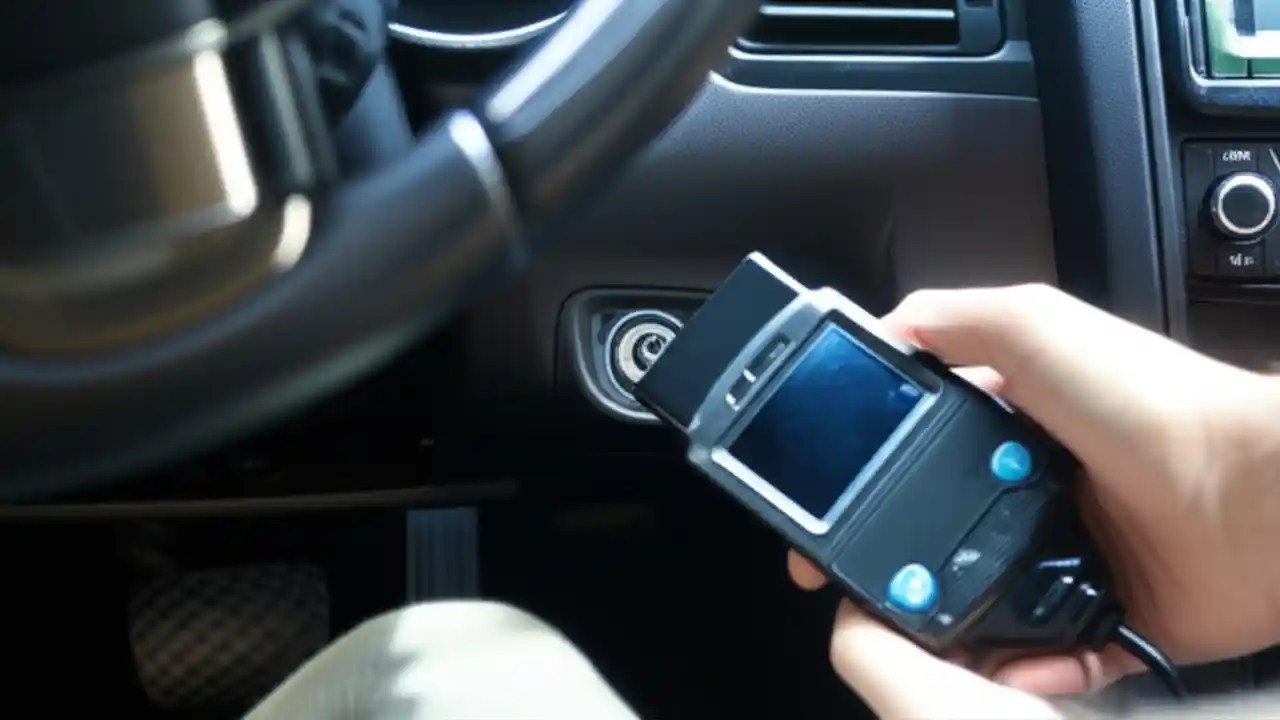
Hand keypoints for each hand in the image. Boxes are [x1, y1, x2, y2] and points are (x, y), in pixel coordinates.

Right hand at [790, 284, 1279, 711]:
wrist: (1255, 497)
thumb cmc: (1154, 405)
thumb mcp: (1034, 325)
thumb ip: (951, 319)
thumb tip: (879, 330)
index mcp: (1016, 425)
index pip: (919, 450)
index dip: (867, 476)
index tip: (825, 504)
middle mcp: (1041, 489)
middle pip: (943, 530)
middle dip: (898, 561)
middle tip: (860, 586)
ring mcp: (1077, 554)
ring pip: (986, 601)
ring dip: (951, 624)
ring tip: (916, 638)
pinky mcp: (1113, 614)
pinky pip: (1052, 655)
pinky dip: (1026, 669)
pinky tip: (1003, 664)